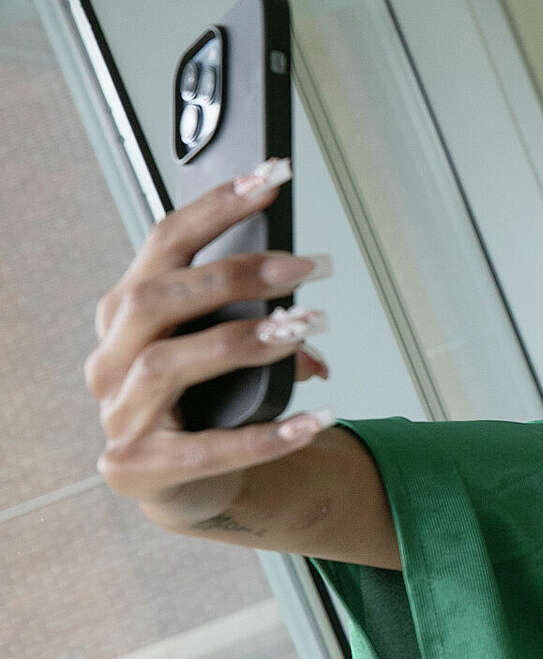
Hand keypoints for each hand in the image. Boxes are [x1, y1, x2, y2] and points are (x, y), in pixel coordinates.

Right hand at [87, 158, 332, 532]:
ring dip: (244, 342)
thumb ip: (265, 323)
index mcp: (129, 312)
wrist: (185, 481)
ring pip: (166, 364)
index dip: (217, 206)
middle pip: (156, 298)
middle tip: (309, 267)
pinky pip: (206, 449)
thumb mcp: (229, 350)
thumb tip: (307, 321)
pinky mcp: (139, 468)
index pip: (164, 242)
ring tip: (306, 331)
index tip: (272, 176)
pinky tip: (314, 419)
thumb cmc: (206, 397)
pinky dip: (266, 434)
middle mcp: (112, 357)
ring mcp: (118, 414)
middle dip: (234, 275)